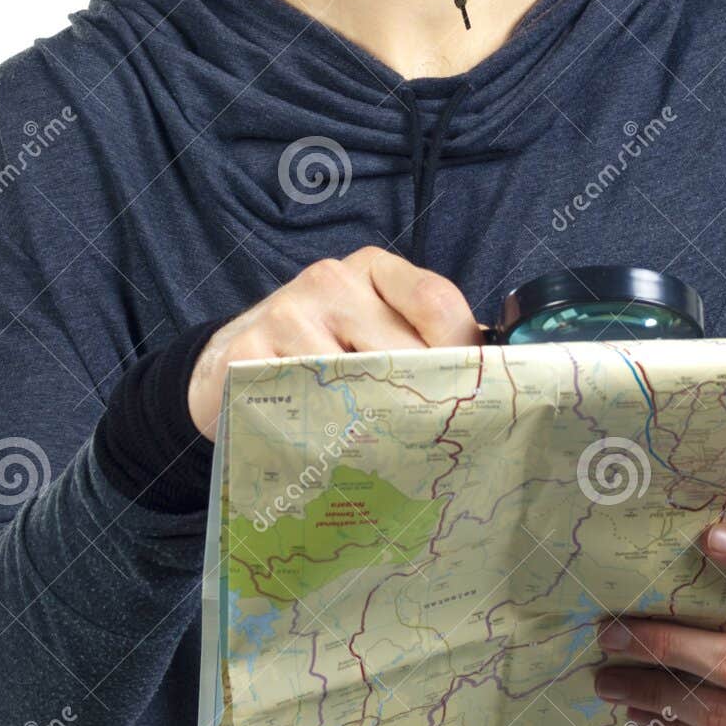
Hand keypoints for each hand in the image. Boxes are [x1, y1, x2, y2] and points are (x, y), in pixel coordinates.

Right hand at [187, 245, 481, 439]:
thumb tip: (496, 377)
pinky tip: (335, 451)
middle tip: (436, 447)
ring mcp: (288, 312)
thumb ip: (425, 340)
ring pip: (357, 385)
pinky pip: (307, 405)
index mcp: (373, 268)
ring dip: (376, 430)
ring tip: (386, 457)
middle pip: (403, 350)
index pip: (436, 302)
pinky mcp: (249, 352)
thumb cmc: (321, 349)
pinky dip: (327, 437)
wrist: (229, 360)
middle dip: (423, 404)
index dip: (460, 356)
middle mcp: (331, 279)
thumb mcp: (373, 327)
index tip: (467, 399)